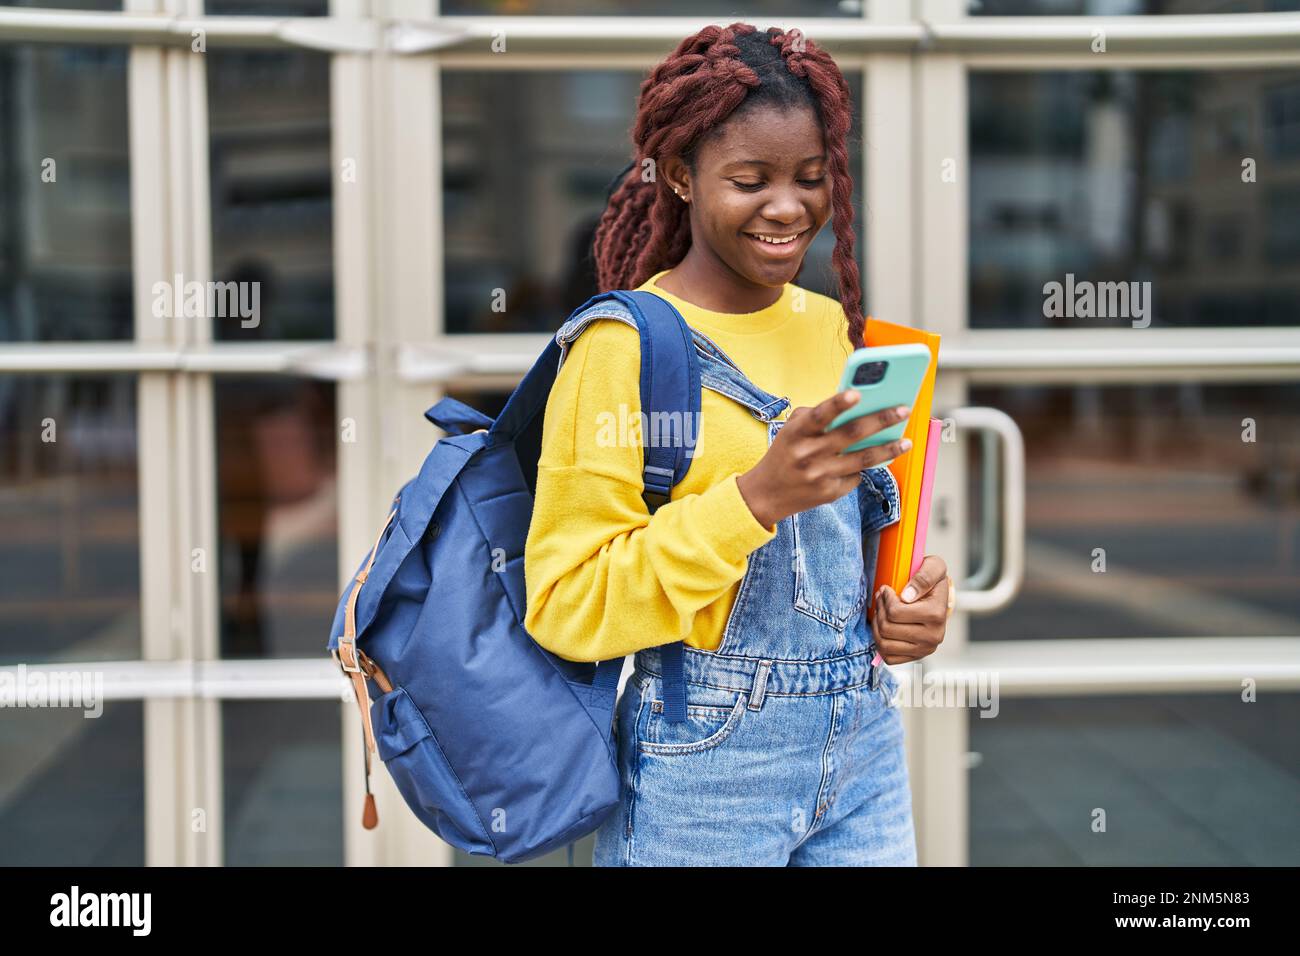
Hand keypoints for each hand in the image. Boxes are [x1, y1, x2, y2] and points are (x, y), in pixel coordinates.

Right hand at [737, 390, 912, 527]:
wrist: (766, 495)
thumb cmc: (785, 454)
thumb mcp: (790, 431)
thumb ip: (816, 417)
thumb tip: (857, 408)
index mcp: (796, 434)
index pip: (819, 415)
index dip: (838, 404)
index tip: (857, 393)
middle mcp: (808, 454)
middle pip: (851, 434)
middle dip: (882, 420)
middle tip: (904, 410)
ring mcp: (820, 475)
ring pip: (863, 459)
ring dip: (889, 449)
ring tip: (906, 441)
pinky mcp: (829, 493)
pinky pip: (856, 476)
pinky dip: (864, 467)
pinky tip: (872, 462)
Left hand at [871, 554, 949, 663]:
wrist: (938, 599)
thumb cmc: (932, 581)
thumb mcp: (933, 567)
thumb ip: (923, 577)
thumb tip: (907, 596)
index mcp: (937, 615)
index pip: (895, 612)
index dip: (885, 598)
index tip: (886, 589)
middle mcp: (933, 637)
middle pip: (887, 628)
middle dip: (879, 610)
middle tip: (881, 599)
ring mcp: (925, 649)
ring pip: (884, 644)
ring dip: (876, 625)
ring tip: (881, 612)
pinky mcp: (916, 657)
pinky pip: (887, 656)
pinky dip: (880, 641)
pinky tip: (885, 626)